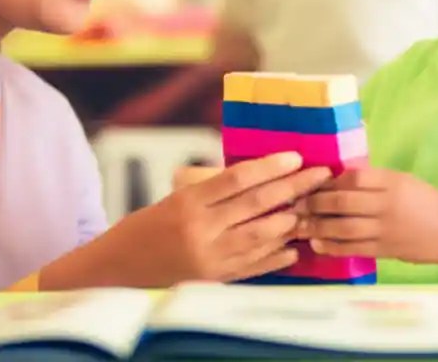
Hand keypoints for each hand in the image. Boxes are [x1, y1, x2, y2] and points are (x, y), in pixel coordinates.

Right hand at [74, 153, 331, 287]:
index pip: (236, 179)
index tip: (296, 157)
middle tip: (320, 176)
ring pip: (260, 236)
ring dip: (290, 222)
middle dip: (292, 189)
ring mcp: (209, 258)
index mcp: (188, 203)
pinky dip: (276, 257)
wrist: (116, 270)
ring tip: (311, 209)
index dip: (269, 167)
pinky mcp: (214, 280)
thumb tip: (254, 178)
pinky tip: (294, 250)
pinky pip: (253, 267)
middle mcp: (201, 230)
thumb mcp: (173, 201)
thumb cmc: (144, 229)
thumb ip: (209, 192)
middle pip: (256, 204)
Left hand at [296, 168, 437, 265]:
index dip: (330, 180)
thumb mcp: (402, 181)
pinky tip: (317, 244)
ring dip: (318, 227)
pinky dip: (332, 247)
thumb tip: (337, 178)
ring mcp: (386, 229)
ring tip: (300, 225)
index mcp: (392, 182)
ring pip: (344, 228)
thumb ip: (374, 180)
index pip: (354, 176)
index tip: (313, 181)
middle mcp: (387, 204)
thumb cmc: (426, 202)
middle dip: (316, 203)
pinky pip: (354, 248)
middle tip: (297, 204)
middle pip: (344, 202)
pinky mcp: (385, 250)